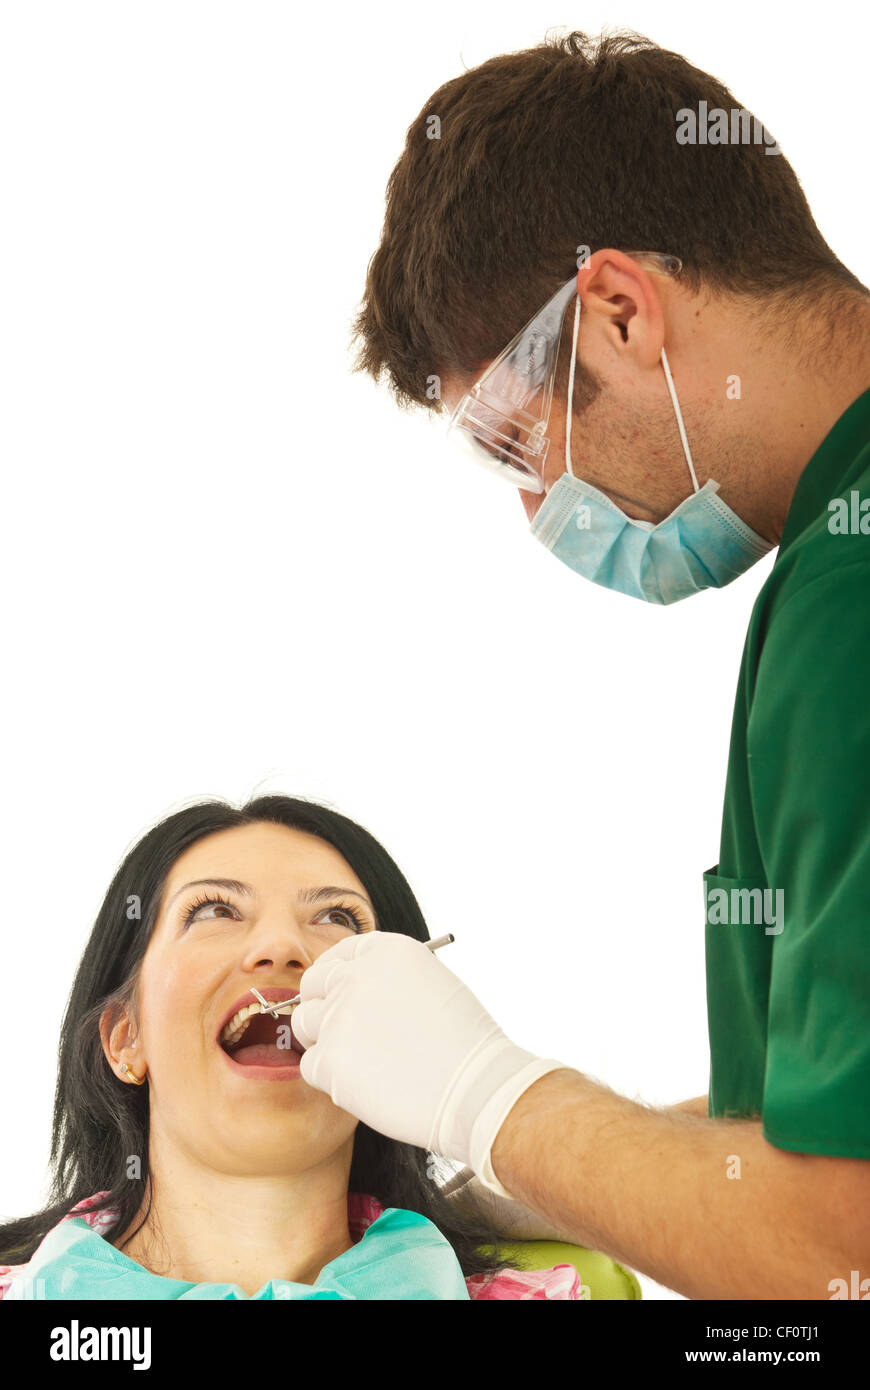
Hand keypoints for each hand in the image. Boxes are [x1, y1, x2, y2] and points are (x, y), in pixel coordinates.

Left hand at [292, 932, 564, 1196]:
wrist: (476, 1087)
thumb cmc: (464, 1043)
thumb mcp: (430, 984)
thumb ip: (387, 981)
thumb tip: (355, 994)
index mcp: (385, 950)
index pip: (338, 954)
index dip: (335, 977)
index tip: (337, 994)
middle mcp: (356, 975)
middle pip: (313, 985)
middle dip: (322, 1007)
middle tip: (343, 1032)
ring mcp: (339, 1016)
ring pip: (305, 1025)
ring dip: (324, 1042)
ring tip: (362, 1061)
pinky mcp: (329, 1059)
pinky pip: (310, 1065)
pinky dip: (331, 1077)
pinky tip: (366, 1084)